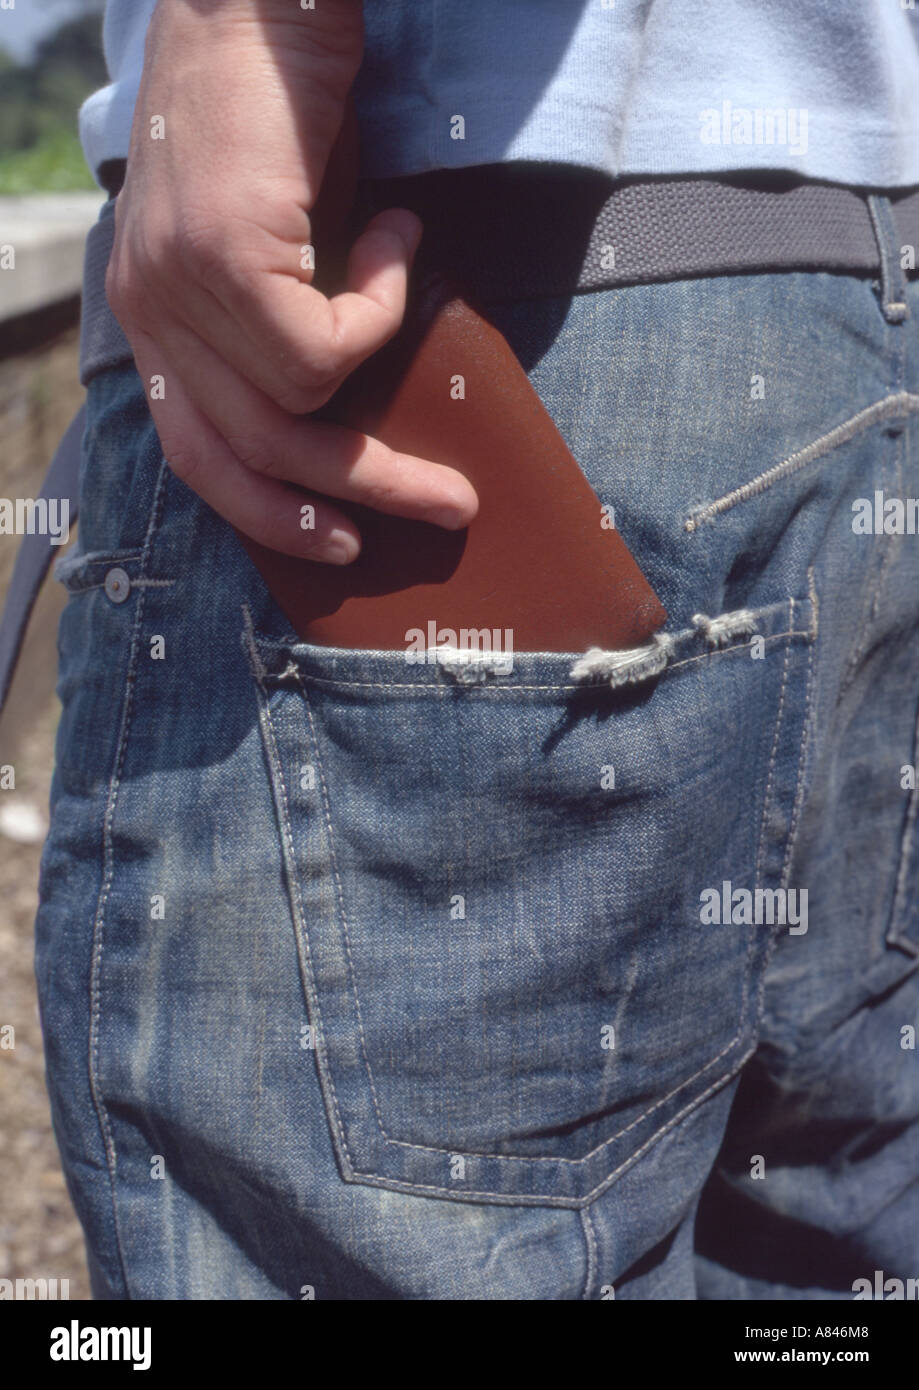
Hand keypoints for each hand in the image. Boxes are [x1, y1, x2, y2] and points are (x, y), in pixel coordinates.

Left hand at [105, 0, 477, 563]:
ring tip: (419, 310)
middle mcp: (150, 308)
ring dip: (383, 393)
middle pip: (243, 456)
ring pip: (293, 411)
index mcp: (153, 311)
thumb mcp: (280, 236)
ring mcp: (175, 284)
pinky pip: (324, 349)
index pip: (194, 447)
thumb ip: (292, 316)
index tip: (336, 536)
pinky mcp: (219, 256)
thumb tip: (354, 402)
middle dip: (351, 498)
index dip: (265, 509)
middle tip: (443, 509)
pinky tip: (393, 234)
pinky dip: (378, 308)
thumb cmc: (281, 102)